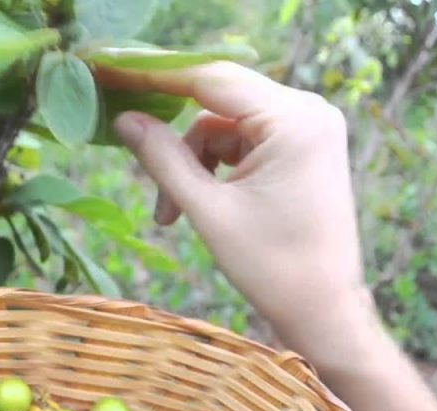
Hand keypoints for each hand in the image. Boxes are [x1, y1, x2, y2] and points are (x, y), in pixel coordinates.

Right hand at [97, 63, 370, 345]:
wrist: (324, 310)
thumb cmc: (271, 267)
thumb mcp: (207, 210)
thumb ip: (162, 158)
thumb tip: (121, 118)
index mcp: (294, 119)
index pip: (211, 78)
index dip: (156, 76)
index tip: (112, 74)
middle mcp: (308, 110)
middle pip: (218, 99)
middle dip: (174, 133)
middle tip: (129, 148)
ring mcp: (308, 128)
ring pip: (225, 124)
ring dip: (192, 161)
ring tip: (170, 212)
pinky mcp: (301, 147)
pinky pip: (242, 141)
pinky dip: (214, 167)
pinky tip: (195, 204)